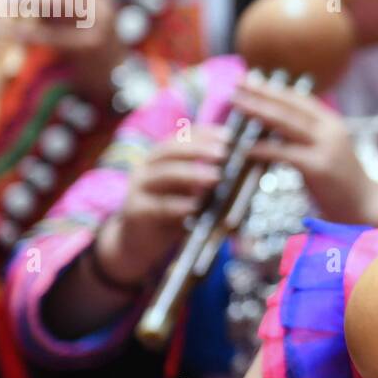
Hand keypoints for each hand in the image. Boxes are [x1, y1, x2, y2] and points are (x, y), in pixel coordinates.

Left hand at [0, 0, 124, 105]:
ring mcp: (100, 23)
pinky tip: (9, 32)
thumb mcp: (78, 22)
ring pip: (56, 3)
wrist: (119, 80)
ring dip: (24, 2)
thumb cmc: (92, 50)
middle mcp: (102, 4)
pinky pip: (54, 35)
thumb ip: (55, 6)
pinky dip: (29, 32)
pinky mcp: (91, 45)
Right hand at [93, 124, 229, 285]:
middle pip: (170, 150)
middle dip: (198, 149)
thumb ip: (207, 180)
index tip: (228, 135)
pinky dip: (179, 205)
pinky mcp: (135, 211)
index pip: (181, 137)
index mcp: (159, 158)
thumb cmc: (171, 214)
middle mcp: (146, 168)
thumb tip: (242, 171)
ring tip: (216, 177)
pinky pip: (159, 206)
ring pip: (164, 175)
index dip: (204, 133)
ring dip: (192, 174)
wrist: (136, 243)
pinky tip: (195, 207)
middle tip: (223, 153)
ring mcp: (137, 188)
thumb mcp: (189, 193)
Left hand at [229, 74, 377, 225]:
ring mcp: (326, 147)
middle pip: (290, 106)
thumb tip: (271, 127)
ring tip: (237, 104)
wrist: (365, 206)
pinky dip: (263, 149)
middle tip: (236, 83)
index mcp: (331, 123)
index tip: (249, 79)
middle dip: (261, 93)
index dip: (272, 88)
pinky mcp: (319, 168)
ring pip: (287, 123)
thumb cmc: (340, 182)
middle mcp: (330, 130)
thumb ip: (305, 137)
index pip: (298, 98)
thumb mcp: (325, 151)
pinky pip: (285, 153)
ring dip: (258, 111)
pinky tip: (245, 147)